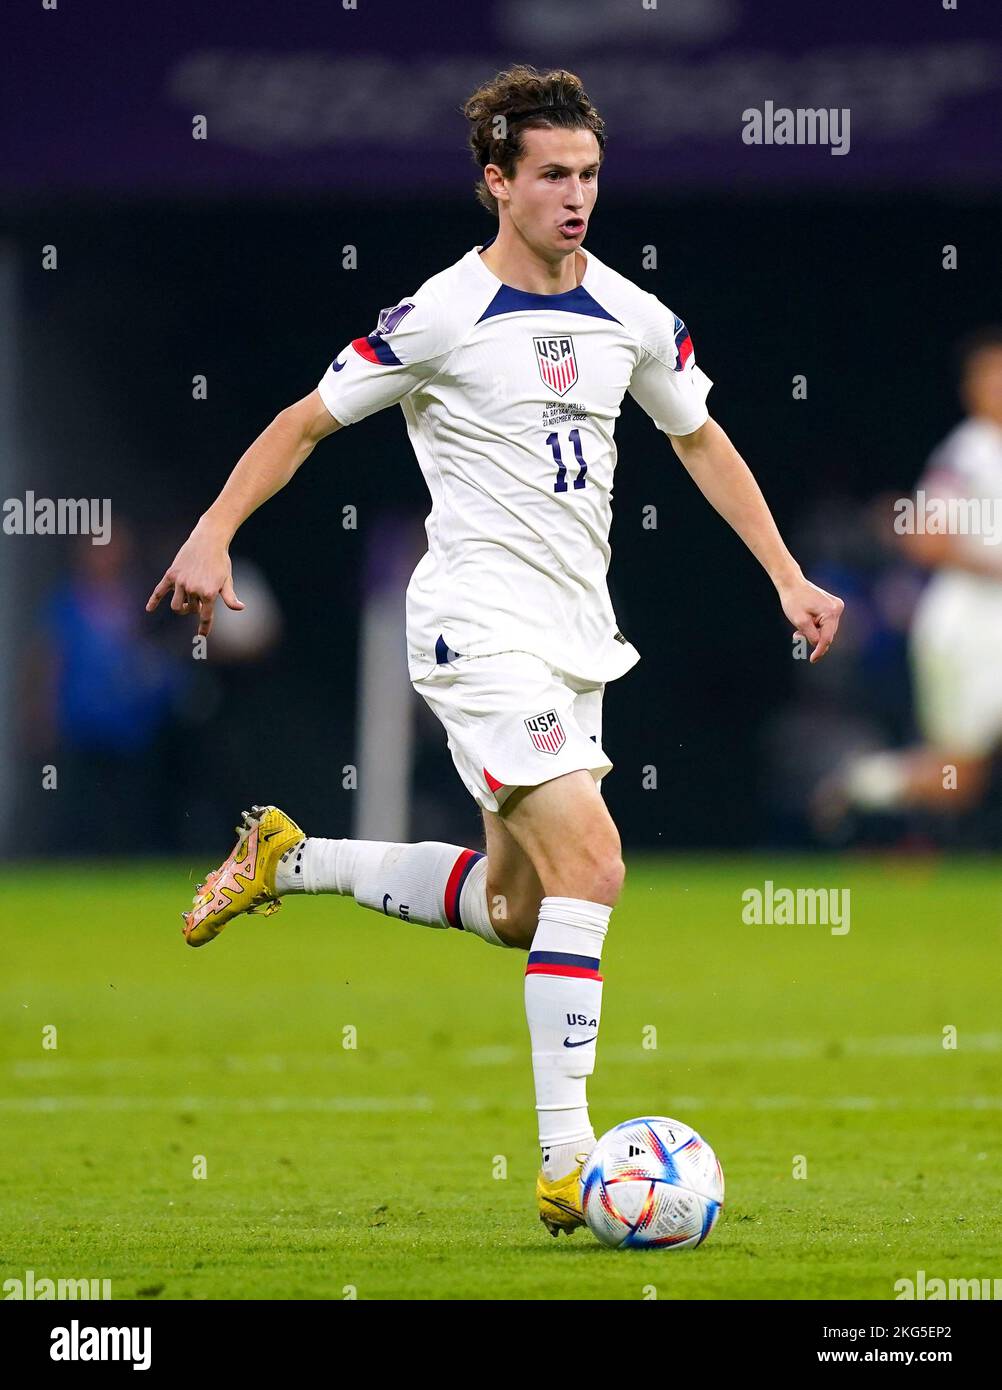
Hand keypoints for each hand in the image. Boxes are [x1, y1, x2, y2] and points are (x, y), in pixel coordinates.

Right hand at [146, 521, 243, 637]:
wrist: (208, 540)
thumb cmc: (220, 561)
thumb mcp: (227, 580)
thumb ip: (230, 597)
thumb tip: (240, 608)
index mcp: (208, 593)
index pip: (205, 617)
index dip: (204, 628)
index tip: (201, 638)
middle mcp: (193, 589)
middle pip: (189, 610)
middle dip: (194, 610)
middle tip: (199, 602)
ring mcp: (180, 582)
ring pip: (175, 605)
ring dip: (180, 608)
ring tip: (185, 604)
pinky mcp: (171, 574)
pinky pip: (160, 590)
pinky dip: (154, 600)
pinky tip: (149, 609)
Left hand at [778, 575, 843, 663]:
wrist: (791, 583)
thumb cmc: (793, 600)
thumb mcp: (800, 621)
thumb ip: (811, 635)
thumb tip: (818, 645)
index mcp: (831, 611)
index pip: (827, 638)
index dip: (819, 650)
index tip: (812, 660)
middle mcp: (837, 608)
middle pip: (827, 634)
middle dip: (813, 638)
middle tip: (796, 636)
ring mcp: (836, 606)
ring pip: (826, 629)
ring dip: (814, 632)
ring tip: (798, 628)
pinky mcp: (833, 606)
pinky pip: (826, 623)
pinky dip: (816, 626)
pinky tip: (806, 621)